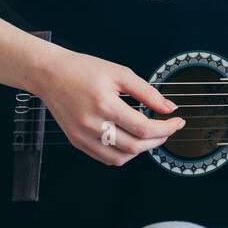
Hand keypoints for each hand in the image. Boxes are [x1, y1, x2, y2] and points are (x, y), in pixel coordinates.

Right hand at [35, 50, 185, 165]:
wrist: (50, 74)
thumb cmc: (83, 69)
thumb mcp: (120, 73)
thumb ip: (147, 92)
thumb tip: (169, 108)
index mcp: (105, 104)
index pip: (143, 128)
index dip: (166, 128)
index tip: (178, 122)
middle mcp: (92, 124)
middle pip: (134, 146)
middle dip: (158, 140)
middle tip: (168, 129)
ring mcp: (82, 136)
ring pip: (120, 157)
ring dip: (141, 150)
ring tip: (150, 135)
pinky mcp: (76, 141)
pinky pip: (105, 158)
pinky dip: (123, 154)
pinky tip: (131, 140)